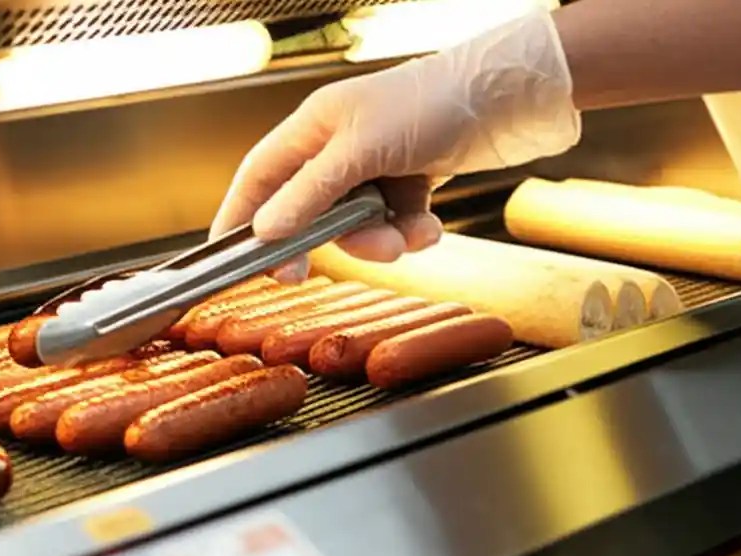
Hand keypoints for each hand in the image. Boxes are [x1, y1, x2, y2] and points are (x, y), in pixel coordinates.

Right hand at [210, 7, 581, 280]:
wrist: (511, 97)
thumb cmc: (433, 103)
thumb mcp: (361, 152)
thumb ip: (310, 194)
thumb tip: (264, 231)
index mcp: (314, 127)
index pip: (260, 176)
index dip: (239, 216)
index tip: (230, 257)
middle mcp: (339, 146)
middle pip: (308, 210)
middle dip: (324, 240)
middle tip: (308, 273)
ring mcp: (376, 165)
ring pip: (356, 224)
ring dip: (377, 241)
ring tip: (403, 239)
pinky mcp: (410, 181)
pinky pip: (394, 223)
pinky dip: (410, 232)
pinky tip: (428, 226)